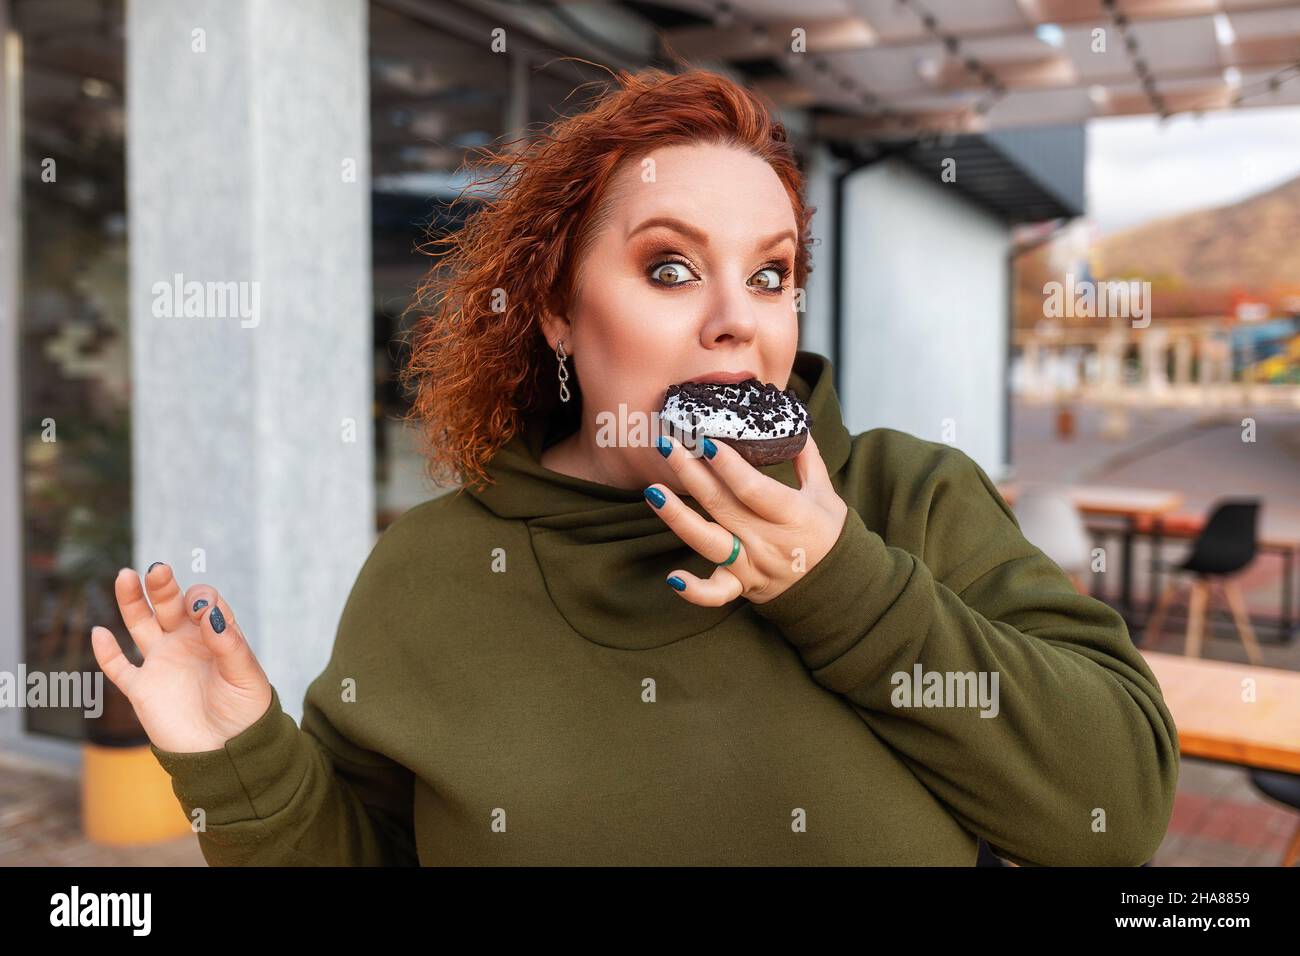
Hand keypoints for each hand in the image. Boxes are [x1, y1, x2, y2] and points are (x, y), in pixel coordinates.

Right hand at [90, 563, 272, 752]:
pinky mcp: (142, 689)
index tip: (200, 609)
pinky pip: (119, 667)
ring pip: (140, 625)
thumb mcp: (246, 676)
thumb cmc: (245, 713)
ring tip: (126, 576)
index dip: (201, 600)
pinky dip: (106, 652)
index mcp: (216, 636)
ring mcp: (162, 664)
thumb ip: (230, 645)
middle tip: (157, 570)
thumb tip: (209, 612)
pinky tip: (100, 632)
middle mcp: (186, 643)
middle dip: (163, 587)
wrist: (227, 753)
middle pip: (169, 605)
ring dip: (132, 602)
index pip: (204, 604)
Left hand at [645, 431, 848, 605]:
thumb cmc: (829, 535)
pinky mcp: (741, 585)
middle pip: (722, 505)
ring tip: (652, 491)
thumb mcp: (825, 493)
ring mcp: (751, 564)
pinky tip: (673, 578)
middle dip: (691, 473)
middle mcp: (767, 540)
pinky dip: (695, 591)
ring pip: (709, 542)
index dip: (729, 466)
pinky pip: (716, 593)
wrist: (837, 586)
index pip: (754, 489)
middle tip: (668, 445)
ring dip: (677, 517)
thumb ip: (807, 458)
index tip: (707, 441)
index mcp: (791, 514)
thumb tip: (790, 420)